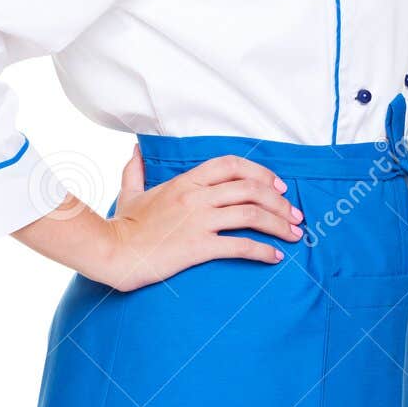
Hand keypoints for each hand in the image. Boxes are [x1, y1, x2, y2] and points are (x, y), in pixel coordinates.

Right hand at [102, 144, 303, 291]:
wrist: (112, 252)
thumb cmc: (122, 225)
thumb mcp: (130, 191)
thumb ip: (135, 169)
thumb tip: (136, 149)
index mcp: (186, 181)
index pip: (232, 165)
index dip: (261, 172)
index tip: (278, 185)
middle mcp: (196, 196)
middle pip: (251, 189)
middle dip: (280, 201)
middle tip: (295, 214)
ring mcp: (199, 221)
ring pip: (252, 214)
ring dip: (279, 224)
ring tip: (294, 235)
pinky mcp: (199, 247)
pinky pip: (240, 245)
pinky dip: (263, 251)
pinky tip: (275, 257)